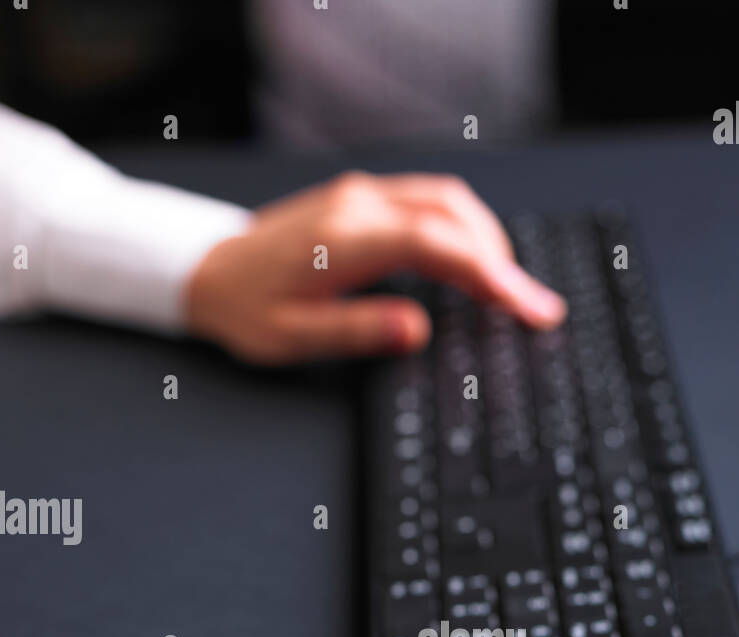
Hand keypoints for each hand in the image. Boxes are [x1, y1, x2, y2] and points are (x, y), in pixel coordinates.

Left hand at [184, 171, 565, 363]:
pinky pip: (427, 202)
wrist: (205, 269)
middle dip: (503, 261)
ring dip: (486, 241)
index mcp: (344, 240)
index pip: (439, 246)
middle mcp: (357, 206)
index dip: (491, 275)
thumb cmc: (244, 309)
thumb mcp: (292, 337)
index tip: (528, 306)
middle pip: (453, 216)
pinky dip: (463, 230)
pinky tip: (474, 262)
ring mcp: (360, 196)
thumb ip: (357, 332)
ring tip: (509, 290)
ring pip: (446, 200)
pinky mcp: (361, 200)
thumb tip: (415, 330)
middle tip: (533, 308)